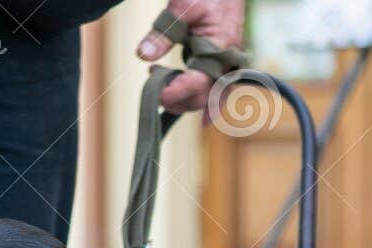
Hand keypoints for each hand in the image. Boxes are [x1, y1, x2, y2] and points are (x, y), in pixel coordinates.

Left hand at [137, 0, 245, 114]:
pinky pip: (216, 92)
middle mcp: (227, 63)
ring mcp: (228, 67)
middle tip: (153, 86)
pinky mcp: (224, 66)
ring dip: (185, 99)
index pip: (197, 82)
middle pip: (203, 98)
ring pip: (208, 98)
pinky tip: (197, 113)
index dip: (175, 92)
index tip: (155, 92)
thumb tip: (144, 55)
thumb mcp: (182, 7)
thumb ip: (163, 32)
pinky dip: (205, 103)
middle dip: (178, 99)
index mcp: (221, 49)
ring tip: (162, 83)